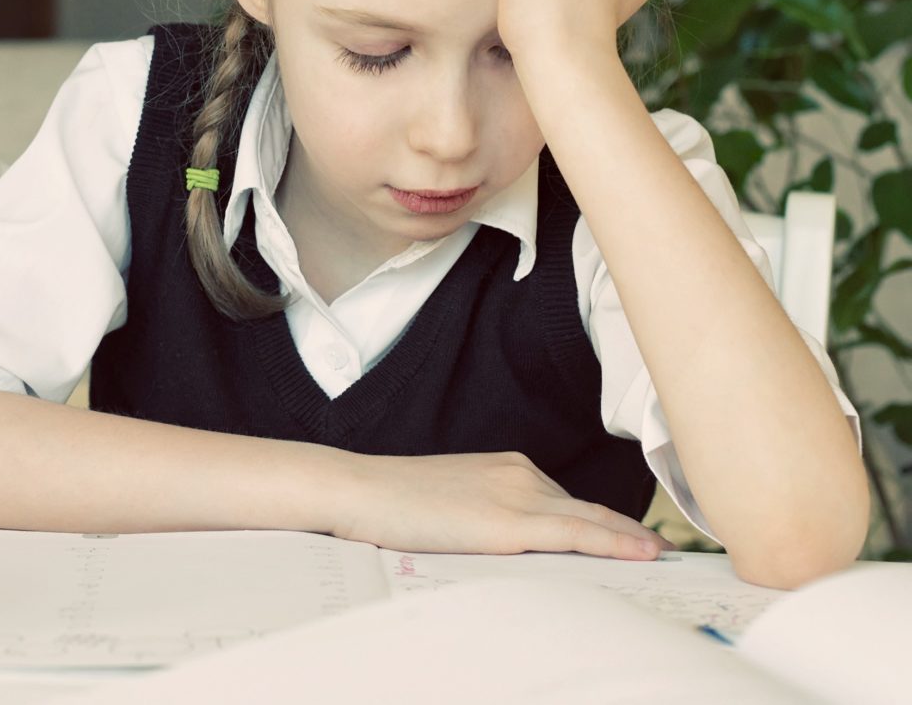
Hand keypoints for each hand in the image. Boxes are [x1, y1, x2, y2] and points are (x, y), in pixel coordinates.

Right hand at [331, 450, 663, 560]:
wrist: (360, 491)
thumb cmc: (394, 503)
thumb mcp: (454, 504)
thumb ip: (492, 515)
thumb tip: (520, 545)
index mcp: (507, 468)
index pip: (569, 501)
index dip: (608, 523)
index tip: (638, 538)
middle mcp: (521, 473)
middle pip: (588, 510)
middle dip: (629, 533)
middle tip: (667, 552)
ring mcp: (518, 494)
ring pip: (591, 521)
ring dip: (630, 541)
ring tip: (664, 559)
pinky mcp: (511, 520)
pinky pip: (578, 533)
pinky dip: (616, 542)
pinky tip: (644, 554)